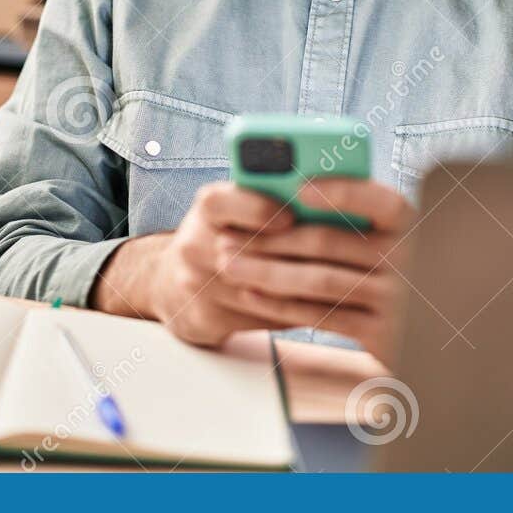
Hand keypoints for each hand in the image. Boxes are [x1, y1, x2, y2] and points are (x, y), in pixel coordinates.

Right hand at [93, 178, 413, 361]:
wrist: (170, 282)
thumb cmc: (221, 234)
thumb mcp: (235, 207)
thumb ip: (270, 198)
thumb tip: (332, 193)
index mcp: (207, 208)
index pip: (222, 201)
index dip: (256, 209)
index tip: (291, 216)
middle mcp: (194, 244)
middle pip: (247, 252)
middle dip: (296, 255)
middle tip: (340, 257)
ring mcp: (195, 285)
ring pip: (260, 290)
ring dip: (304, 287)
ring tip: (343, 282)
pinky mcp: (204, 319)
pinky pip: (259, 318)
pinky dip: (294, 312)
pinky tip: (323, 306)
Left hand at [214, 179, 412, 360]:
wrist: (430, 334)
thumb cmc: (394, 272)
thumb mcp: (391, 241)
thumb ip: (357, 220)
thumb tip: (291, 197)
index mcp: (416, 228)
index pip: (385, 203)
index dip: (344, 193)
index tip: (299, 188)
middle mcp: (411, 263)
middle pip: (331, 242)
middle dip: (271, 238)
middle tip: (229, 236)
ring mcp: (397, 302)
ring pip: (318, 280)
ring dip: (266, 270)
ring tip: (230, 263)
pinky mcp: (381, 336)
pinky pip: (322, 315)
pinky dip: (281, 304)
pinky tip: (252, 293)